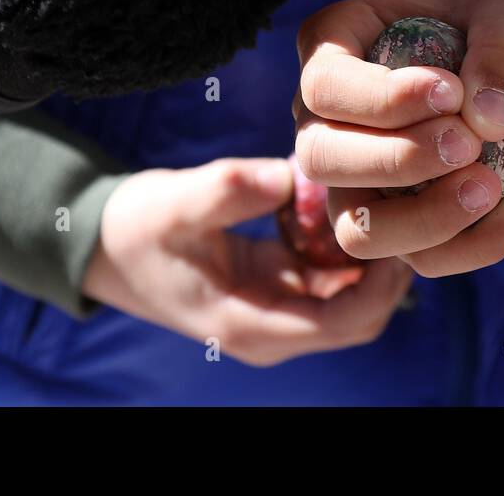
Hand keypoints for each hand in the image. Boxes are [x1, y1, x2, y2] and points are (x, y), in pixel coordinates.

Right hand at [83, 157, 412, 366]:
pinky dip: (342, 238)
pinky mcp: (279, 284)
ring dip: (367, 248)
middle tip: (397, 200)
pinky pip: (330, 272)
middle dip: (386, 262)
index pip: (345, 321)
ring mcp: (278, 308)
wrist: (106, 244)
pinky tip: (336, 195)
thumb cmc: (138, 228)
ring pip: (353, 292)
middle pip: (362, 313)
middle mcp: (274, 327)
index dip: (382, 279)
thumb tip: (289, 175)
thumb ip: (229, 190)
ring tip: (369, 192)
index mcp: (252, 324)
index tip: (395, 224)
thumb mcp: (177, 203)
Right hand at [294, 0, 503, 276]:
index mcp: (337, 44)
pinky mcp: (403, 223)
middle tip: (470, 143)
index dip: (382, 101)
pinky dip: (476, 246)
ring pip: (358, 229)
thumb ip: (502, 52)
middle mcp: (329, 118)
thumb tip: (486, 119)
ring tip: (492, 187)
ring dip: (427, 219)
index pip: (325, 87)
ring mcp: (358, 179)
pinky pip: (421, 259)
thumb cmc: (502, 28)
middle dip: (397, 161)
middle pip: (321, 160)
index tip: (452, 92)